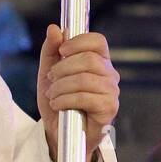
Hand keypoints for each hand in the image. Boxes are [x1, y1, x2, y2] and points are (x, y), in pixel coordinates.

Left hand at [38, 25, 119, 161]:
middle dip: (63, 68)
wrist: (59, 133)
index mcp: (99, 62)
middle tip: (50, 80)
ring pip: (85, 79)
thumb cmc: (58, 101)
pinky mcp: (109, 108)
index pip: (97, 41)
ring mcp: (111, 92)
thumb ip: (51, 51)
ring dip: (61, 86)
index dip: (78, 42)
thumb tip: (54, 28)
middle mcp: (110, 74)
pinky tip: (58, 104)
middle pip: (88, 59)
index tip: (61, 51)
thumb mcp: (48, 73)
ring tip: (51, 95)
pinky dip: (65, 99)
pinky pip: (86, 97)